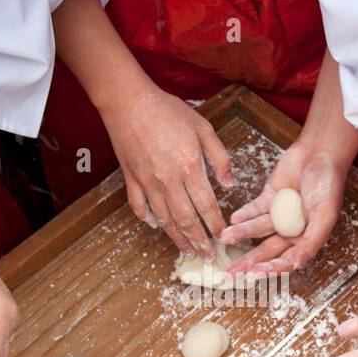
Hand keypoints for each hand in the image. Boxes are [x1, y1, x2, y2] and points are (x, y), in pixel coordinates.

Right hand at [100, 83, 232, 257]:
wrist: (128, 101)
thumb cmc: (167, 110)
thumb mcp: (202, 127)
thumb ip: (219, 157)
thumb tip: (229, 183)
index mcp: (189, 166)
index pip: (207, 205)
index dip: (216, 224)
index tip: (223, 236)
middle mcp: (168, 180)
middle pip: (186, 219)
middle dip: (199, 241)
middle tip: (208, 255)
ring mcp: (147, 182)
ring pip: (164, 219)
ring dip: (178, 238)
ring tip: (188, 251)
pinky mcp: (131, 179)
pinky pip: (139, 207)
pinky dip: (148, 220)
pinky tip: (157, 226)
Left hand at [220, 142, 346, 275]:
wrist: (320, 153)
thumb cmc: (329, 185)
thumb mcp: (324, 217)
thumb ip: (310, 242)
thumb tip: (295, 265)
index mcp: (306, 239)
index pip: (285, 261)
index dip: (269, 270)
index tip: (253, 275)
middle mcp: (291, 230)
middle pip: (266, 251)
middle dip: (248, 262)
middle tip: (229, 272)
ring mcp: (279, 214)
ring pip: (257, 230)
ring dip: (241, 234)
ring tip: (226, 237)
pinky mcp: (269, 198)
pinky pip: (254, 210)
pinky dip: (244, 215)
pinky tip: (233, 220)